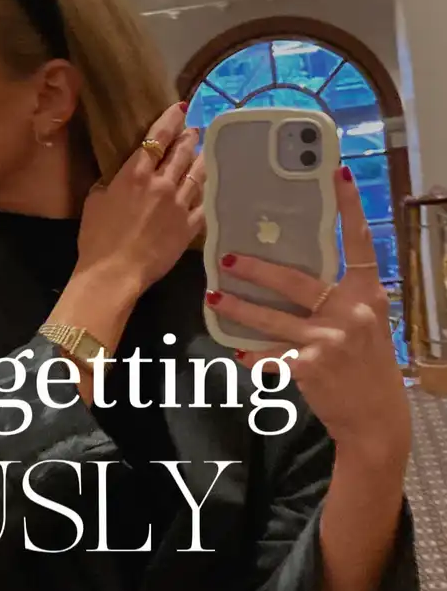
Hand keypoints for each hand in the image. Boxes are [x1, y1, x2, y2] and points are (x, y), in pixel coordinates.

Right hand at [75, 100, 204, 294]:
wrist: (115, 273)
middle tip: (194, 129)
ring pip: (197, 174)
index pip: (157, 137)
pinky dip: (207, 192)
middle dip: (189, 137)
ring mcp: (179, 205)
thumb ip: (108, 185)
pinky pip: (204, 204)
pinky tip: (209, 186)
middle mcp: (161, 183)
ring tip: (204, 152)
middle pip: (181, 152)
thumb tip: (116, 180)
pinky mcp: (189, 226)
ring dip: (201, 159)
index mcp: (134, 174)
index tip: (180, 107)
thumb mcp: (94, 202)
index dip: (170, 120)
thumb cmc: (96, 238)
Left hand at [207, 167, 409, 465]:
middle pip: (297, 280)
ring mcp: (329, 340)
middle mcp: (350, 311)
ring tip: (214, 298)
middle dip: (258, 269)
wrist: (376, 416)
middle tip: (227, 258)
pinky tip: (236, 350)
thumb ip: (340, 296)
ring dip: (238, 309)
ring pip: (271, 318)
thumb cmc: (367, 364)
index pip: (359, 242)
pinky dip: (251, 354)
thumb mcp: (365, 322)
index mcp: (366, 292)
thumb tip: (302, 269)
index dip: (349, 207)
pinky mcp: (310, 367)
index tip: (337, 173)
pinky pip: (270, 355)